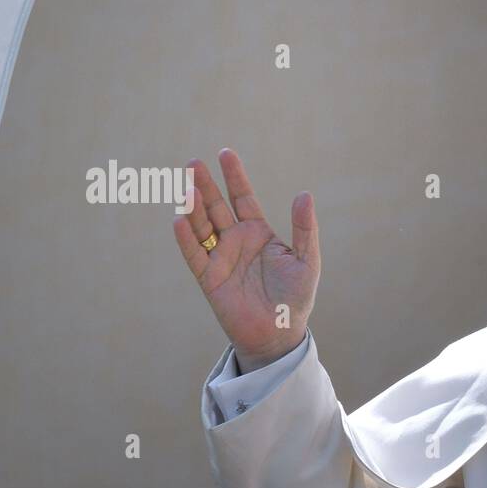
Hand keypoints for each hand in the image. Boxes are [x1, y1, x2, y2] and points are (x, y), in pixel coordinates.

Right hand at [172, 149, 320, 371]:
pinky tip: (179, 219)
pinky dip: (186, 238)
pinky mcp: (208, 278)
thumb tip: (304, 194)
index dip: (234, 177)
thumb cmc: (296, 298)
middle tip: (193, 164)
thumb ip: (305, 229)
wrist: (279, 334)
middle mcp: (236, 241)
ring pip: (201, 226)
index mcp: (259, 233)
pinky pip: (194, 254)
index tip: (225, 153)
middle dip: (205, 185)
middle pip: (216, 207)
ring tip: (188, 187)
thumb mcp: (307, 261)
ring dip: (193, 207)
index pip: (243, 198)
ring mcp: (220, 258)